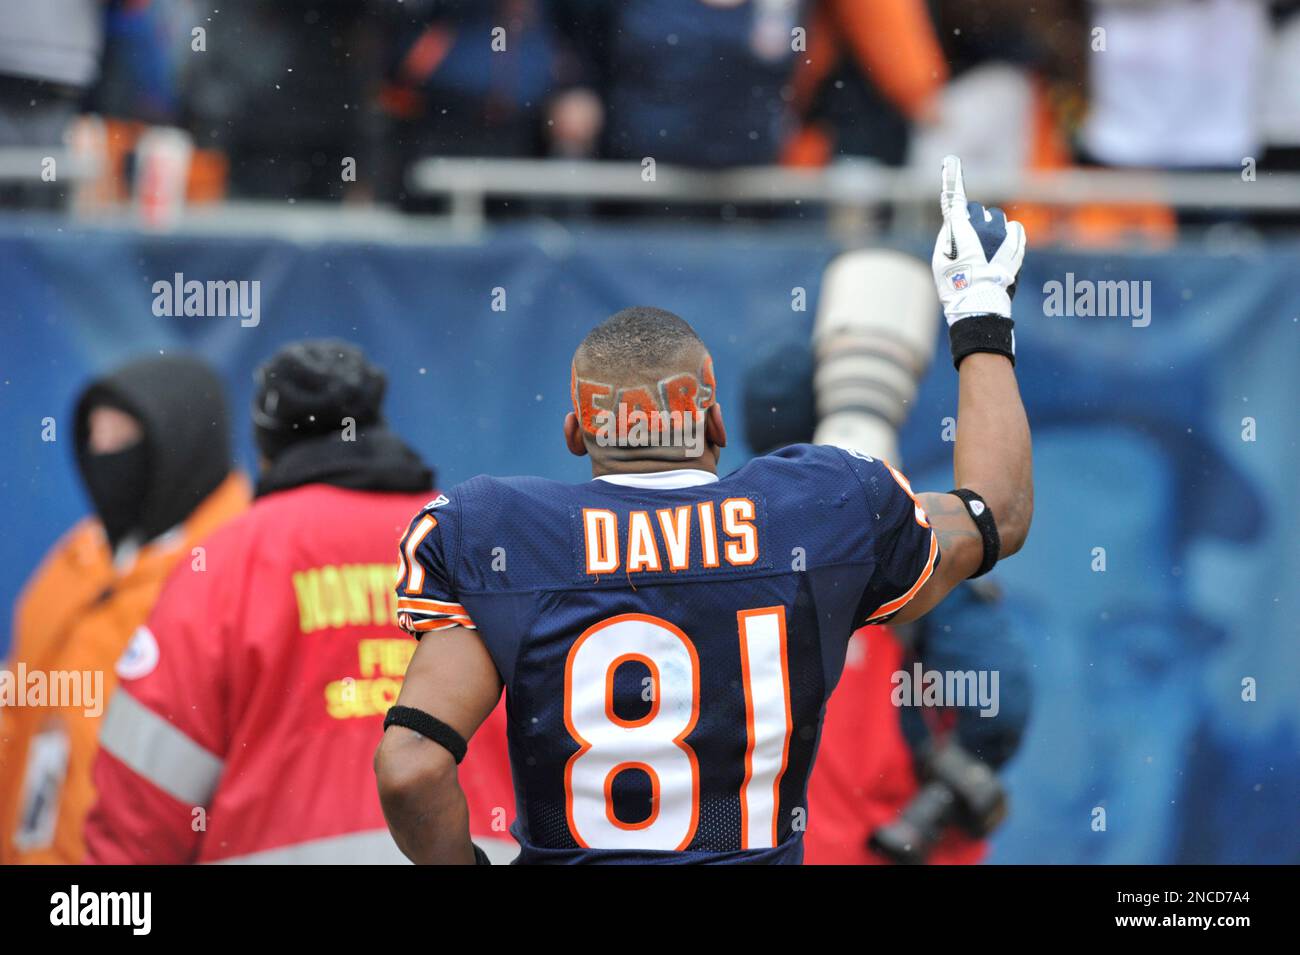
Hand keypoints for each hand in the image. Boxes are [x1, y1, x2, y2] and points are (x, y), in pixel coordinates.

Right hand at [930, 156, 1026, 324]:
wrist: (978, 298)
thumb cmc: (954, 282)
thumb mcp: (940, 257)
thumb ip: (949, 233)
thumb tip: (957, 221)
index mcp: (959, 225)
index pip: (954, 197)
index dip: (951, 178)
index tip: (950, 161)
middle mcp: (982, 223)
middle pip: (977, 211)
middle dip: (973, 222)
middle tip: (969, 246)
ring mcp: (1001, 232)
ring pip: (996, 219)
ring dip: (991, 229)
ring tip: (986, 253)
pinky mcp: (1016, 242)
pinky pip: (1014, 229)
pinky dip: (1008, 235)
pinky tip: (1001, 250)